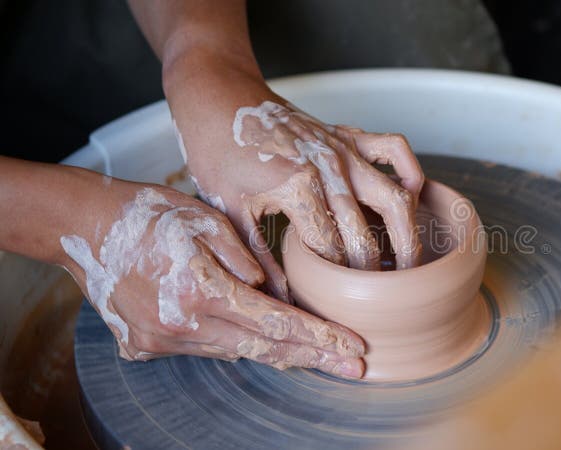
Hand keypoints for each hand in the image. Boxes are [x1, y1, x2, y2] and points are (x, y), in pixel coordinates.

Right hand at [59, 180, 365, 376]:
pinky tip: (264, 340)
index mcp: (199, 291)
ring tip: (319, 352)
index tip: (354, 348)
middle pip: (263, 349)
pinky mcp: (146, 345)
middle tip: (354, 368)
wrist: (83, 227)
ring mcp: (161, 341)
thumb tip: (270, 288)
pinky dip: (239, 342)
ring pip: (237, 351)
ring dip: (279, 352)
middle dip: (313, 358)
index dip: (320, 337)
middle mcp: (181, 325)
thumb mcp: (204, 219)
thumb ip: (243, 256)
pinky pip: (208, 347)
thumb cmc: (150, 213)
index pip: (276, 323)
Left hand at [166, 56, 423, 300]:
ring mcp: (344, 148)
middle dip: (377, 270)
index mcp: (299, 187)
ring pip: (397, 196)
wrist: (219, 97)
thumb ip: (256, 256)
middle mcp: (330, 167)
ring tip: (409, 262)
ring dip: (409, 233)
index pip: (333, 249)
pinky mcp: (348, 135)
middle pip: (369, 232)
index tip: (341, 297)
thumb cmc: (217, 150)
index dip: (339, 279)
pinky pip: (396, 149)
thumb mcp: (228, 209)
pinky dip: (411, 172)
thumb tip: (277, 297)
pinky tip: (411, 196)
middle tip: (382, 294)